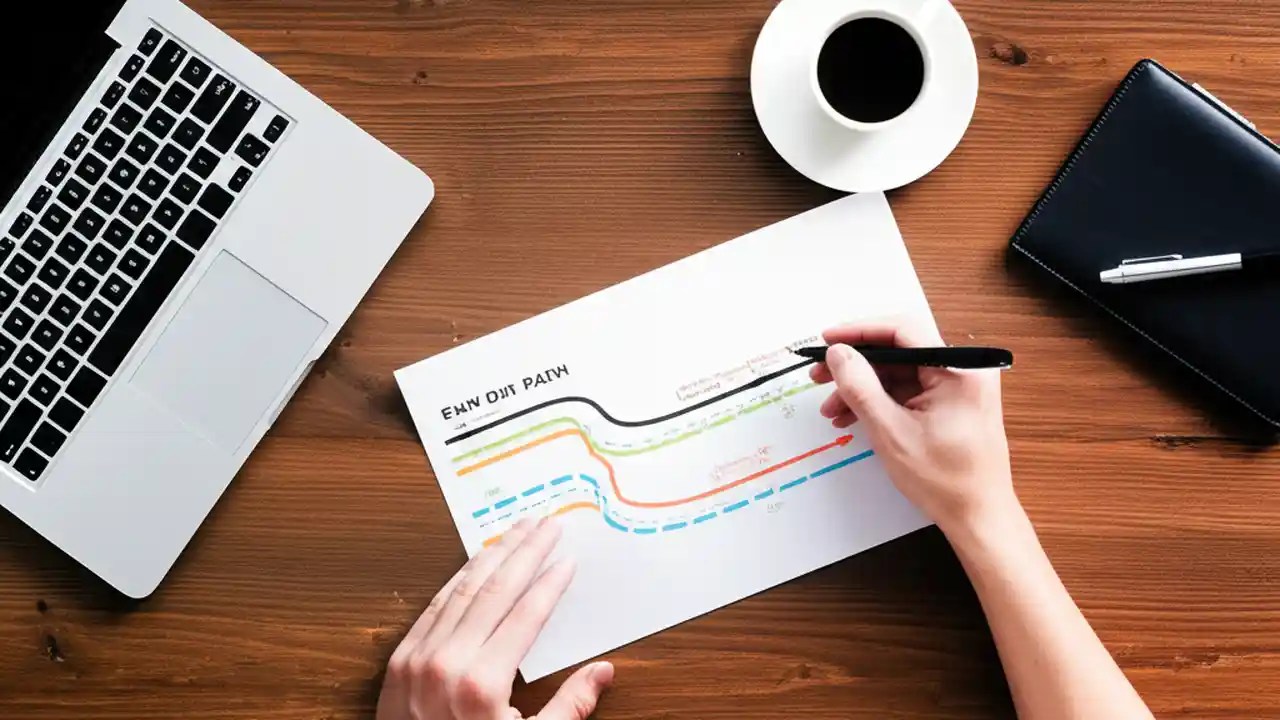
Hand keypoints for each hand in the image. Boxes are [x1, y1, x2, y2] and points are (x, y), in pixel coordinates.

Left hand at [376, 517, 613, 719]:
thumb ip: (569, 708)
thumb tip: (603, 672)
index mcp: (482, 684)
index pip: (525, 615)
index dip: (550, 583)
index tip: (568, 559)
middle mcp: (446, 663)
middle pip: (494, 591)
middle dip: (525, 552)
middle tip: (547, 523)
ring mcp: (417, 659)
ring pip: (460, 591)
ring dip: (492, 556)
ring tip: (516, 531)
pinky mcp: (399, 662)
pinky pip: (432, 608)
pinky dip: (457, 581)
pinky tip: (475, 565)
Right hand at [810, 320, 1016, 535]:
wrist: (978, 516)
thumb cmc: (944, 480)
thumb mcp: (891, 432)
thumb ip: (860, 387)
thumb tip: (837, 353)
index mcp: (958, 371)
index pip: (903, 330)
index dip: (860, 331)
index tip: (827, 340)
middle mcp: (963, 370)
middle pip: (899, 350)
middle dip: (856, 364)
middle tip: (819, 375)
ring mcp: (958, 386)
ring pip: (899, 372)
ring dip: (863, 386)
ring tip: (831, 408)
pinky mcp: (951, 402)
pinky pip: (908, 390)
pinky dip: (880, 400)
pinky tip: (852, 416)